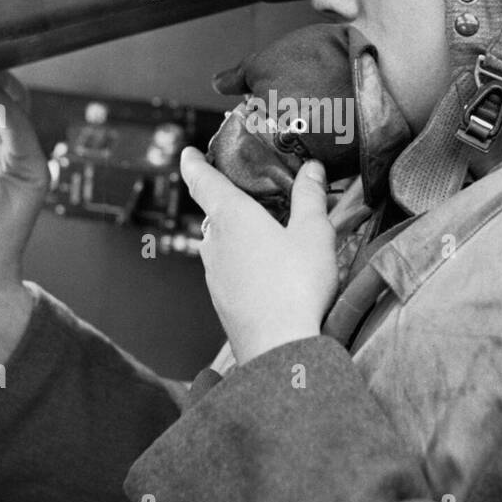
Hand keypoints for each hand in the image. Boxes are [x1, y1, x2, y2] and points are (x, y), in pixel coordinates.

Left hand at [180, 146, 337, 365]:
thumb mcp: (314, 233)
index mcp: (232, 216)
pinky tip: (271, 272)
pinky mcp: (222, 298)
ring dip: (241, 236)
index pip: (203, 180)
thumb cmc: (295, 286)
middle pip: (216, 213)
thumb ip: (310, 197)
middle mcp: (215, 242)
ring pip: (223, 243)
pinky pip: (229, 269)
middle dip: (233, 203)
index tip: (187, 153)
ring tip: (273, 237)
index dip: (194, 163)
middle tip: (258, 196)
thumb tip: (310, 169)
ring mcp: (214, 273)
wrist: (279, 348)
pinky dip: (245, 262)